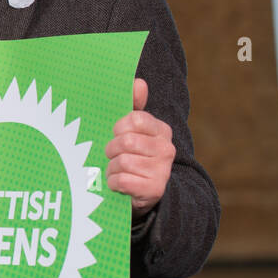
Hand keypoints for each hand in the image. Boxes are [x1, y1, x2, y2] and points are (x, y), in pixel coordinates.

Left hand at [105, 78, 174, 217]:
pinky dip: (114, 183)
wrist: (143, 194)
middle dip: (111, 150)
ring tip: (117, 171)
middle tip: (113, 156)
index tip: (117, 134)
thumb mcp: (132, 132)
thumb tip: (138, 83)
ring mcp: (162, 170)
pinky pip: (122, 180)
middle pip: (125, 141)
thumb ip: (133, 106)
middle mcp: (166, 148)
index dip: (119, 127)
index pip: (134, 119)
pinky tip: (119, 185)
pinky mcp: (154, 189)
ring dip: (111, 169)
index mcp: (161, 130)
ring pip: (121, 162)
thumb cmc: (132, 156)